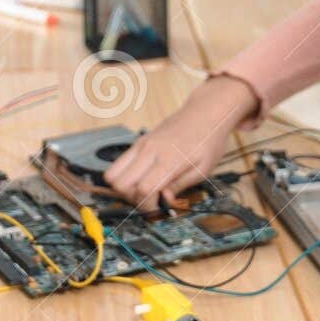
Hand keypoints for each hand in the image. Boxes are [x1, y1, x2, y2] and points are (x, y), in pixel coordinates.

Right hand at [105, 76, 259, 210]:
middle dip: (133, 199)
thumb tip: (163, 200)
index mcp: (169, 159)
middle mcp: (149, 150)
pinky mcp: (138, 142)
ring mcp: (141, 144)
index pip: (143, 190)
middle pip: (121, 184)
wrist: (205, 112)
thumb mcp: (202, 170)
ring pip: (112, 174)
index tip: (157, 208)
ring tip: (144, 189)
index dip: (148, 205)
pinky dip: (125, 176)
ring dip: (124, 188)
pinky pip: (119, 164)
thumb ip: (179, 186)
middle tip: (150, 199)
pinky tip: (143, 177)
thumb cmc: (207, 139)